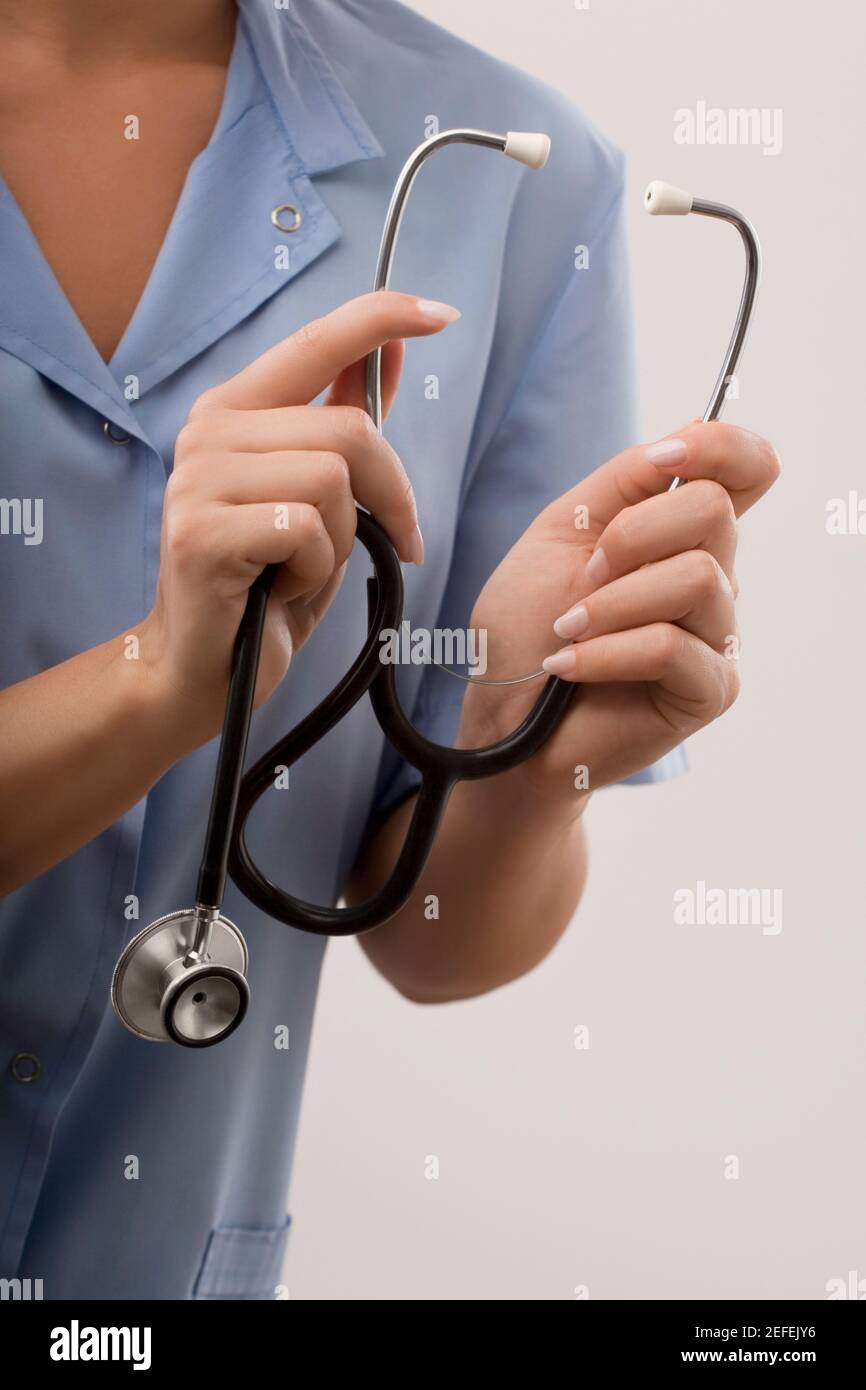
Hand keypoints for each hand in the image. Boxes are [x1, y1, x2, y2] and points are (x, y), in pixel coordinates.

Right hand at [139, 291, 459, 741]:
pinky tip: (281, 587)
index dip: (380, 318)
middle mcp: (209, 431)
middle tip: (393, 539)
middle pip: (348, 429)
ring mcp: (198, 480)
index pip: (316, 342)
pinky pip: (306, 529)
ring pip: (330, 478)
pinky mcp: (201, 532)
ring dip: (342, 540)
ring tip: (302, 568)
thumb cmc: (267, 582)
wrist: (205, 668)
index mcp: (236, 410)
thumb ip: (344, 420)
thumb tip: (388, 347)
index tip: (441, 314)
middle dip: (389, 493)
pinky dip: (315, 569)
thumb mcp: (317, 496)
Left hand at [459, 421, 779, 807]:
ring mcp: (714, 634)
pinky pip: (674, 646)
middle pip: (714, 510)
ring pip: (699, 578)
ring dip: (613, 602)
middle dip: (631, 535)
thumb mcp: (561, 534)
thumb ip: (622, 484)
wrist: (502, 719)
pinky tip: (570, 668)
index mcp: (677, 534)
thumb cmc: (526, 630)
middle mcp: (709, 578)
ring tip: (569, 630)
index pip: (746, 469)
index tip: (662, 461)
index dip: (721, 447)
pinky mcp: (709, 689)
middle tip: (583, 579)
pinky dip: (608, 653)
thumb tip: (679, 444)